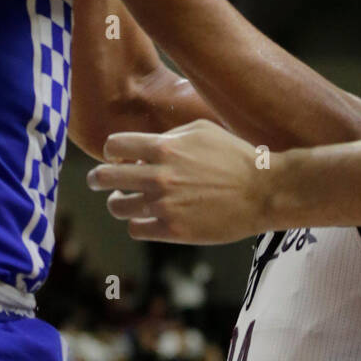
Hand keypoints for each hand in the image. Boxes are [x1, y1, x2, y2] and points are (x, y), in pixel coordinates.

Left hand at [86, 119, 267, 243]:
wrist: (262, 191)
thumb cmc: (235, 156)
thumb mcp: (202, 130)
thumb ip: (169, 135)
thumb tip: (144, 149)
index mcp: (165, 148)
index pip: (114, 146)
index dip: (111, 151)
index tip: (115, 156)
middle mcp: (159, 176)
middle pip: (106, 176)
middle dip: (98, 178)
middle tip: (98, 180)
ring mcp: (164, 205)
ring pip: (118, 206)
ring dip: (116, 202)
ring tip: (120, 201)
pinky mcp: (172, 230)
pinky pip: (136, 229)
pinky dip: (136, 223)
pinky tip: (144, 218)